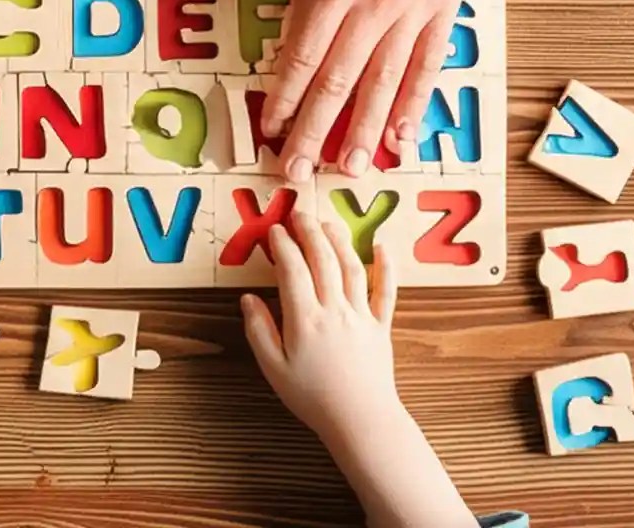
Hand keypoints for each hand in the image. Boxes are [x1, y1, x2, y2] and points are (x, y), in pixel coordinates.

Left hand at [178, 0, 491, 180]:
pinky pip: (428, 65)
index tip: (270, 131)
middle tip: (299, 172)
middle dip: (316, 132)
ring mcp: (413, 8)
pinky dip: (414, 103)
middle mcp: (375, 4)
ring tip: (350, 170)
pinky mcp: (443, 4)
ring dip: (364, 131)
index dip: (284, 99)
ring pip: (385, 83)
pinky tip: (402, 136)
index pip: (302, 57)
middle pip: (339, 82)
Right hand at [241, 213, 400, 441]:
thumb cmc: (312, 397)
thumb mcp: (273, 368)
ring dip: (339, 241)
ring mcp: (361, 316)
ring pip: (351, 268)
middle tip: (299, 213)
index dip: (282, 246)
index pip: (292, 270)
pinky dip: (386, 267)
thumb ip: (259, 330)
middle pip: (322, 260)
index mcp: (305, 319)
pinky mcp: (380, 327)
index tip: (274, 230)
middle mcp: (334, 310)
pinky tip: (382, 246)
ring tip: (328, 223)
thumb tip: (248, 299)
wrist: (360, 420)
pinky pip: (385, 291)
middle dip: (309, 232)